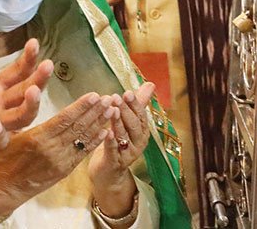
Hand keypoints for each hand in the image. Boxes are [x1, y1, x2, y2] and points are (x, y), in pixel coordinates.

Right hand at [0, 93, 109, 216]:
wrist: (7, 187)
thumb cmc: (6, 157)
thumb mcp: (7, 135)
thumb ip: (21, 119)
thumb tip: (23, 100)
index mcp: (38, 137)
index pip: (64, 118)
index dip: (81, 107)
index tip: (94, 95)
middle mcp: (52, 149)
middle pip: (78, 127)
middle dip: (95, 112)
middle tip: (109, 98)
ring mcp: (60, 161)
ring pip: (83, 139)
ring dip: (99, 124)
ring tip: (111, 110)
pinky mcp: (65, 170)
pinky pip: (83, 153)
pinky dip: (95, 142)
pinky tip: (106, 131)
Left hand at [88, 83, 154, 220]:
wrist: (109, 172)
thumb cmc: (119, 143)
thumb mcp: (129, 122)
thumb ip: (138, 104)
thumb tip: (150, 84)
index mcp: (141, 131)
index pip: (140, 115)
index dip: (135, 104)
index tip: (127, 92)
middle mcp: (137, 143)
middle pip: (134, 125)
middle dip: (126, 110)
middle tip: (117, 97)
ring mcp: (127, 154)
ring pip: (124, 136)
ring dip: (118, 122)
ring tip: (112, 110)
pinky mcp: (114, 162)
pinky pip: (113, 151)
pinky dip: (110, 141)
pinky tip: (105, 131)